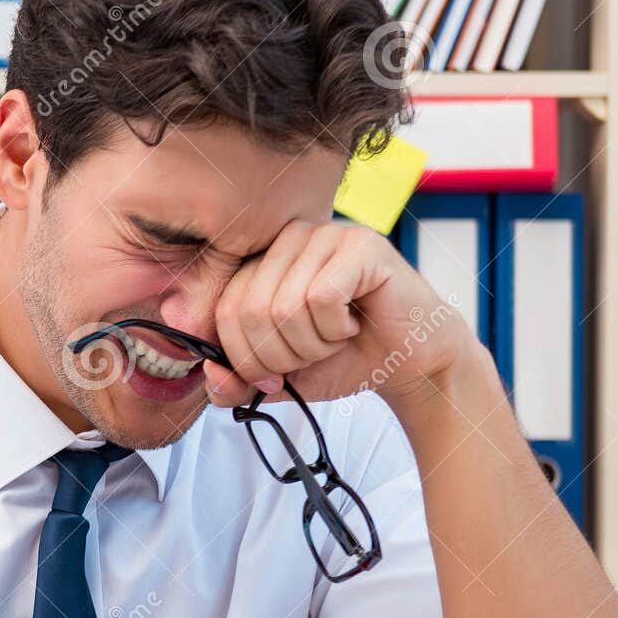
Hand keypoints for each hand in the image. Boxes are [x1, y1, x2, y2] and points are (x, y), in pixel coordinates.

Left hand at [205, 219, 472, 407]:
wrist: (406, 363)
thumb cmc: (342, 360)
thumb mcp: (277, 378)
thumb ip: (237, 382)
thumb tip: (211, 373)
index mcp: (261, 262)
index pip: (224, 310)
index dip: (244, 358)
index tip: (273, 377)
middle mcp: (289, 239)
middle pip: (251, 310)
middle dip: (280, 355)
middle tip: (311, 357)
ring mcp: (326, 235)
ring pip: (286, 306)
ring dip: (312, 344)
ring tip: (335, 337)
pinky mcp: (361, 245)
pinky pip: (322, 298)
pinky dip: (335, 328)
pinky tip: (354, 323)